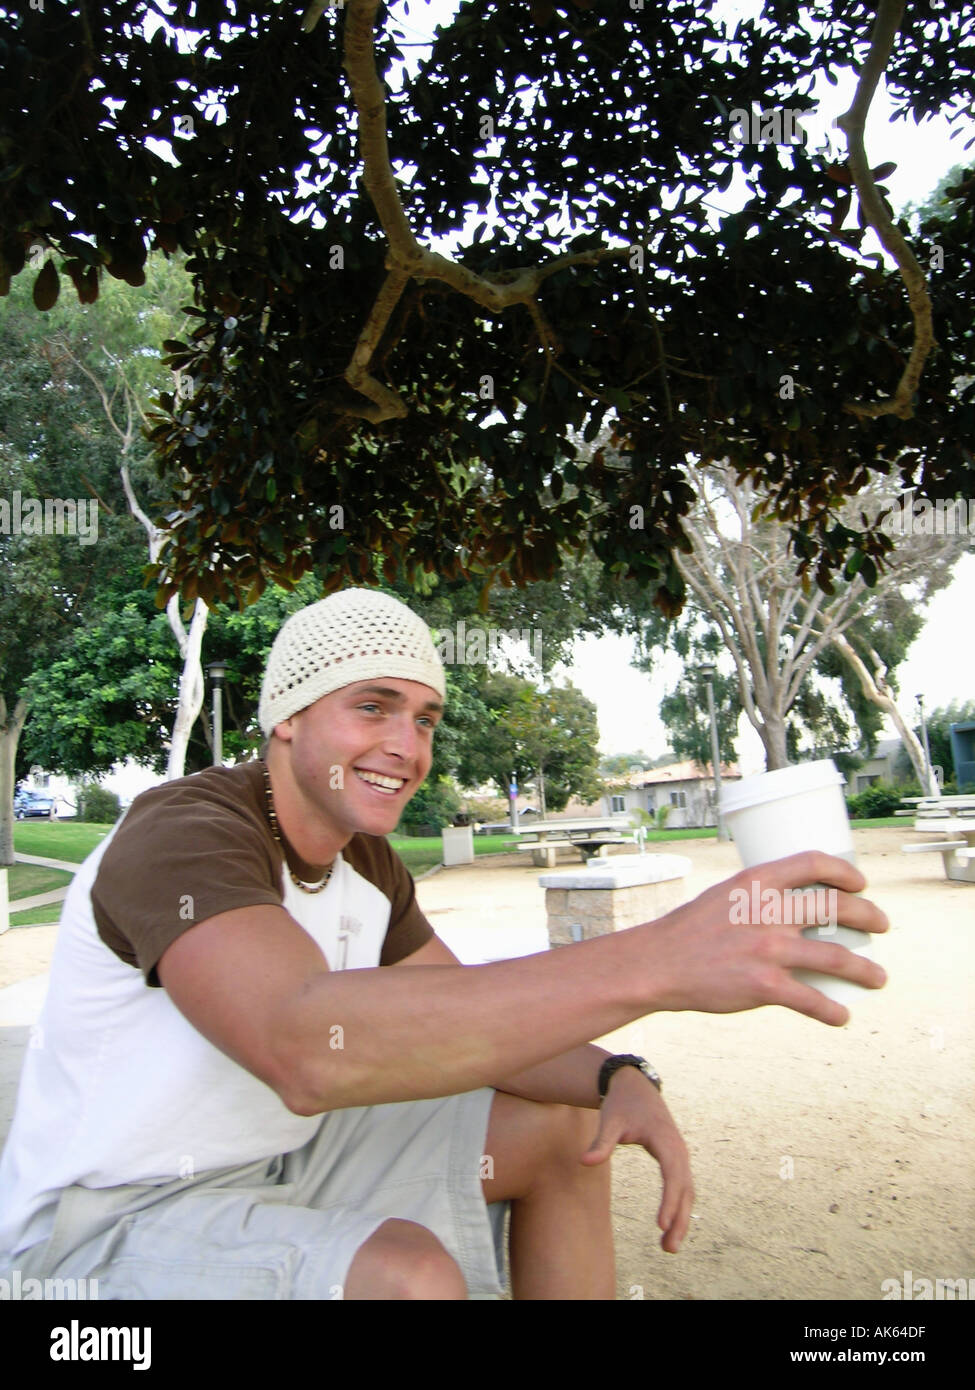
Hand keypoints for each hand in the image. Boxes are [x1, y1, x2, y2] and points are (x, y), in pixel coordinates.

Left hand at [580, 1066, 693, 1253]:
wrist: (634, 1086)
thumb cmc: (621, 1104)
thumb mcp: (609, 1120)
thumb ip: (600, 1142)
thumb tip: (584, 1162)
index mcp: (666, 1140)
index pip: (672, 1174)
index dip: (669, 1200)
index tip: (661, 1224)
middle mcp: (679, 1150)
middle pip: (685, 1189)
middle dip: (679, 1219)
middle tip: (668, 1249)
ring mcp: (680, 1155)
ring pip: (686, 1192)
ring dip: (681, 1219)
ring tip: (668, 1248)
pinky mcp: (676, 1159)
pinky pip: (682, 1188)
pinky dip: (678, 1208)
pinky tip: (668, 1226)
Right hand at [638, 852, 888, 1025]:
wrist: (658, 964)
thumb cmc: (690, 930)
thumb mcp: (724, 896)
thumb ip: (759, 898)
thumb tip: (794, 908)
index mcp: (756, 882)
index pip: (814, 863)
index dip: (844, 871)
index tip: (859, 883)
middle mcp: (767, 912)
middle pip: (837, 908)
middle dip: (869, 916)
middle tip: (881, 925)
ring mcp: (768, 949)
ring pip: (837, 957)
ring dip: (865, 970)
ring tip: (878, 977)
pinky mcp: (764, 986)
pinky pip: (812, 1000)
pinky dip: (833, 1011)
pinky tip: (842, 1015)